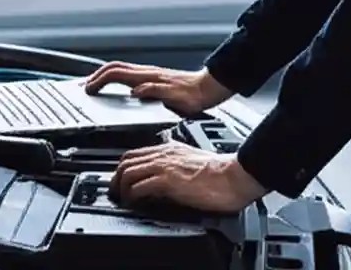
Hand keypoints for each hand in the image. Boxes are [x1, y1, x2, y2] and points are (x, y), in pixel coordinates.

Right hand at [81, 62, 233, 116]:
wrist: (209, 89)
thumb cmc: (194, 96)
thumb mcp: (175, 98)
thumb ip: (154, 92)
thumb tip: (135, 91)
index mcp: (148, 77)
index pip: (116, 73)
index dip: (99, 80)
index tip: (89, 90)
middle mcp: (147, 73)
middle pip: (114, 68)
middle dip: (96, 75)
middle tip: (85, 87)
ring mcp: (150, 74)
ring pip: (121, 70)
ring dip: (105, 76)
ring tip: (95, 86)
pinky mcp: (154, 79)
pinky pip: (129, 75)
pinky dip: (116, 79)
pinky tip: (117, 88)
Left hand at [111, 141, 265, 213]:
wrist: (234, 176)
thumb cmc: (222, 172)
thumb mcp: (194, 159)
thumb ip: (179, 161)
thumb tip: (169, 176)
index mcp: (171, 148)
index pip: (137, 153)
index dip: (124, 167)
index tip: (123, 180)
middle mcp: (164, 154)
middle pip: (127, 160)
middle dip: (116, 177)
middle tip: (116, 192)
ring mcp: (164, 166)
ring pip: (128, 172)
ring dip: (120, 187)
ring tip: (122, 199)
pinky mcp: (167, 180)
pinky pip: (139, 186)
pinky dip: (132, 195)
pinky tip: (134, 202)